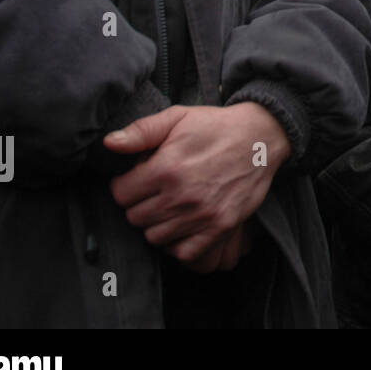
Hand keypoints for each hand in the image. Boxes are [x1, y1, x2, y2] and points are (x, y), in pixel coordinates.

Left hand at [105, 102, 289, 265]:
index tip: (139, 178)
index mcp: (167, 168)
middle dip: (140, 204)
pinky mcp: (220, 227)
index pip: (120, 195)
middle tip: (155, 191)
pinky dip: (178, 243)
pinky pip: (183, 252)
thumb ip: (141, 131)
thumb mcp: (178, 117)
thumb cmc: (216, 126)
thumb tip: (109, 143)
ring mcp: (202, 214)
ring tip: (169, 206)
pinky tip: (182, 224)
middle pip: (135, 218)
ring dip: (157, 223)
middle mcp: (181, 195)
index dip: (125, 185)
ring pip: (154, 237)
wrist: (261, 137)